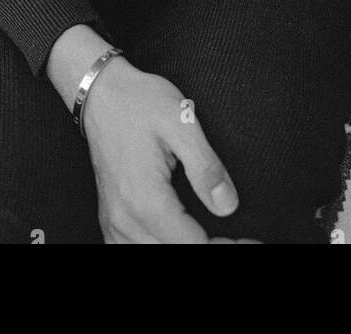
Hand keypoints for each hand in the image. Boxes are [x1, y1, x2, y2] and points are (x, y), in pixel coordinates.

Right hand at [84, 55, 243, 242]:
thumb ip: (205, 167)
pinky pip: (131, 249)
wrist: (100, 93)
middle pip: (173, 254)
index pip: (192, 245)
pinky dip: (157, 247)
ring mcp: (113, 222)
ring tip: (214, 237)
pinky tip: (176, 238)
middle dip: (210, 246)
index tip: (250, 240)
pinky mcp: (110, 219)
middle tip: (238, 237)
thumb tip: (227, 206)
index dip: (226, 244)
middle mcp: (124, 219)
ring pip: (150, 256)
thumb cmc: (139, 102)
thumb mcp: (180, 122)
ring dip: (183, 247)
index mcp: (145, 199)